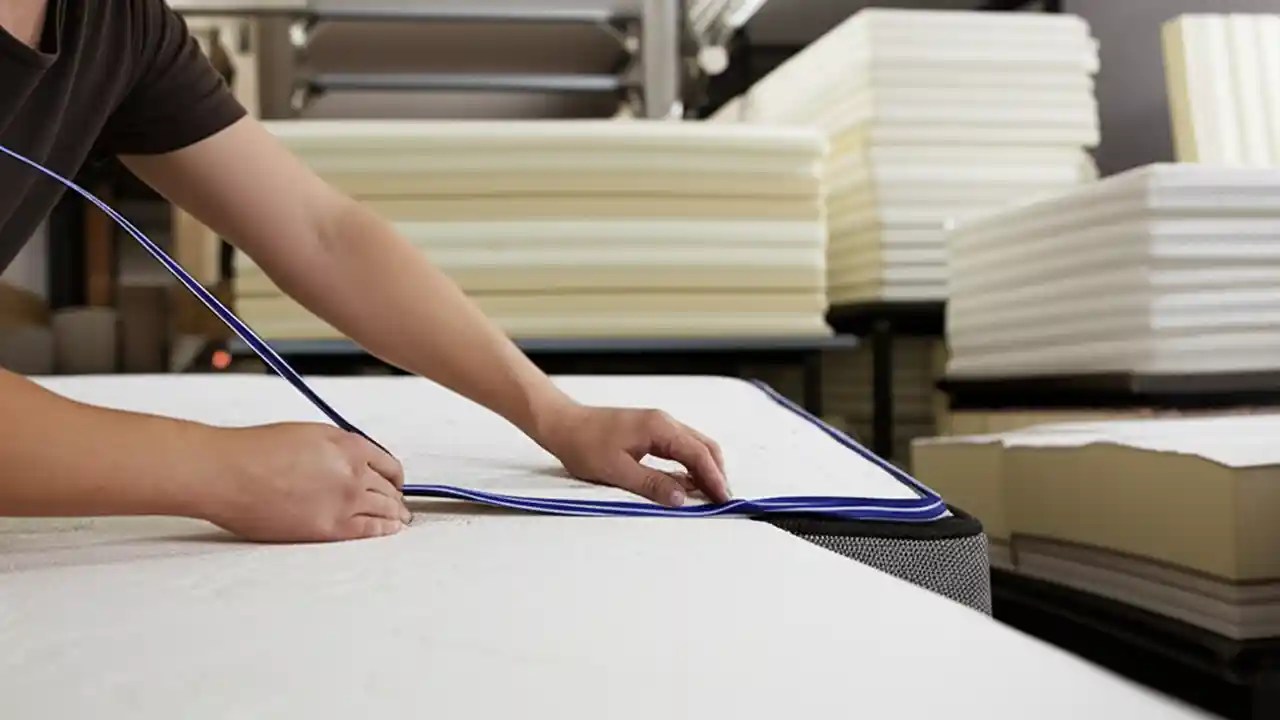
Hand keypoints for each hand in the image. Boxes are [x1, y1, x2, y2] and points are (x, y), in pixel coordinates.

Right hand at [198, 422, 409, 541]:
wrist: (228, 473)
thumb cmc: (256, 451)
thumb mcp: (308, 434)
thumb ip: (339, 448)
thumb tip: (355, 463)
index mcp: (348, 445)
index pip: (389, 463)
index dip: (395, 476)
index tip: (396, 483)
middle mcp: (353, 472)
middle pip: (389, 489)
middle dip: (396, 498)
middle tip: (401, 506)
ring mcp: (344, 501)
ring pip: (384, 510)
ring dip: (395, 516)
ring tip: (399, 521)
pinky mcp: (329, 528)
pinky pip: (369, 530)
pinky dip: (384, 531)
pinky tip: (389, 531)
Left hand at [535, 404, 729, 506]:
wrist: (562, 424)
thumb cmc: (584, 445)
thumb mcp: (617, 470)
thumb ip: (652, 484)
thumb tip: (682, 499)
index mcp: (660, 428)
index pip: (698, 454)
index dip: (714, 478)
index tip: (724, 499)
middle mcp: (664, 423)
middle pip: (703, 447)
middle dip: (715, 473)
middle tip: (720, 500)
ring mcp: (657, 426)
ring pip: (693, 446)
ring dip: (703, 470)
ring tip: (708, 496)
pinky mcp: (649, 432)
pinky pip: (679, 448)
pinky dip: (689, 466)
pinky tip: (686, 484)